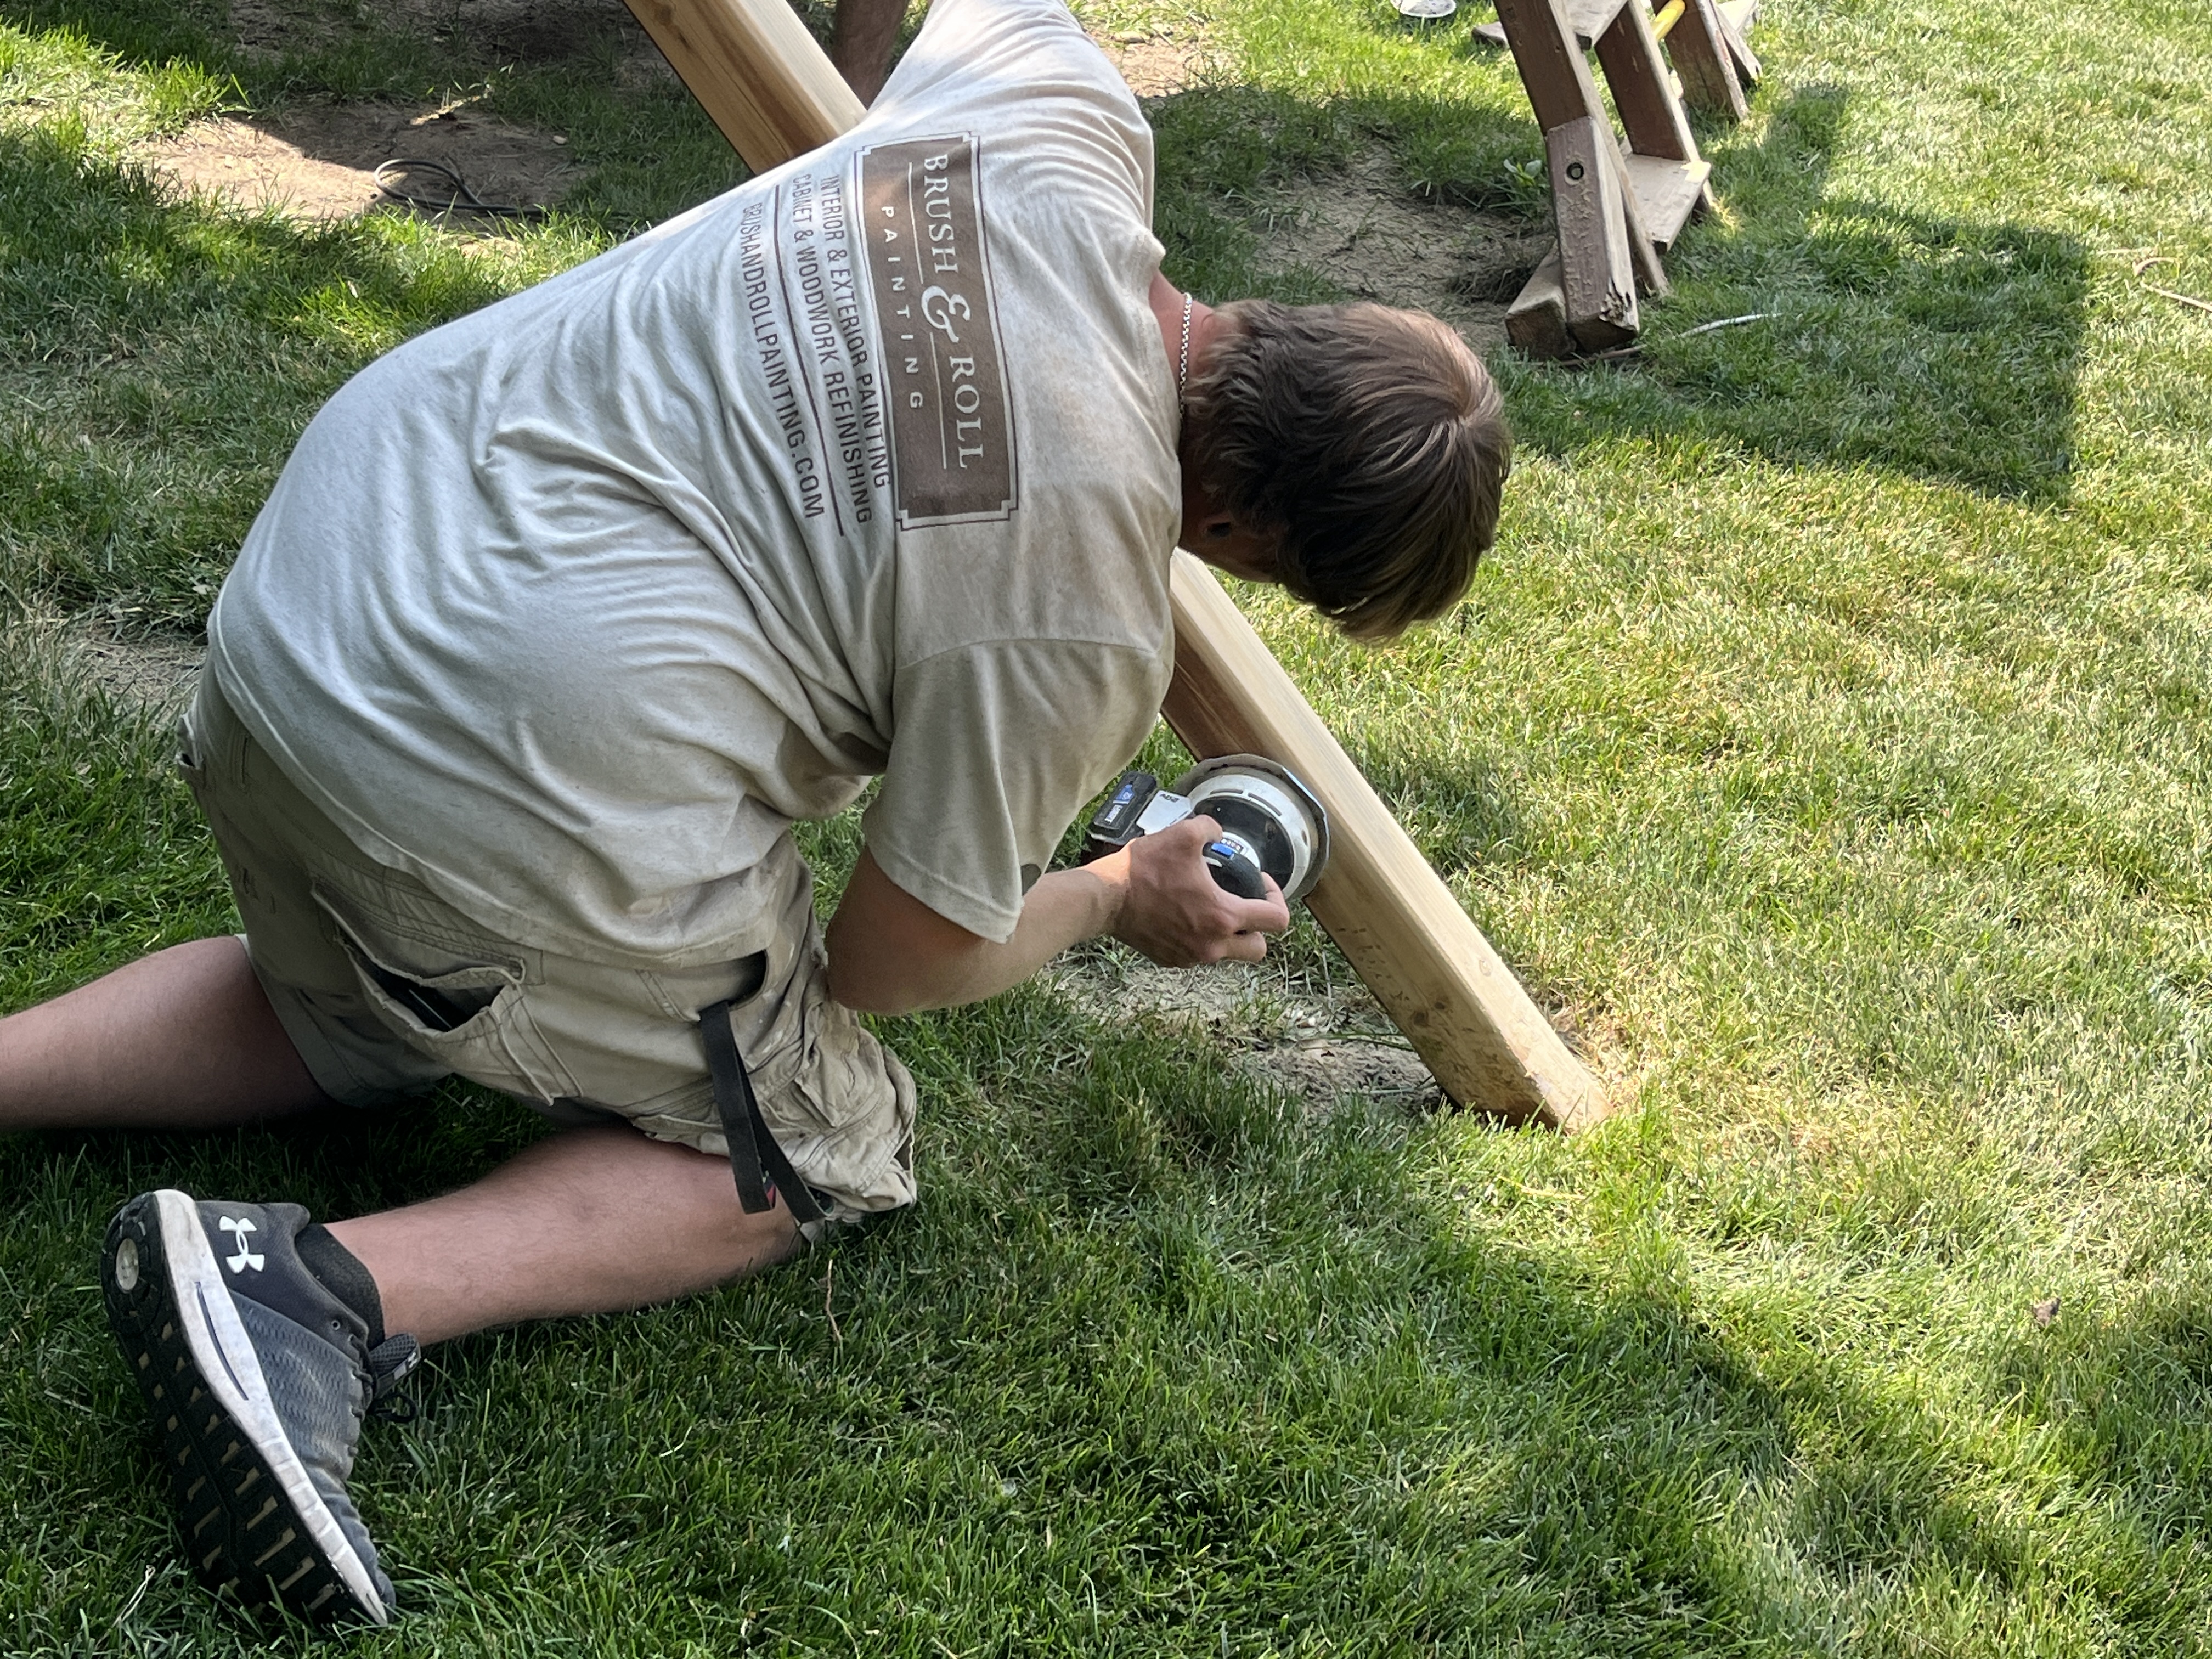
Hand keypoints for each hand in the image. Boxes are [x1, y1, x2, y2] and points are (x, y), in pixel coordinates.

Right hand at [1102, 816, 1290, 966]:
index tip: (1258, 882)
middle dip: (1258, 928)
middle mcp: (1213, 945)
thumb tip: (1217, 833)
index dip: (1276, 896)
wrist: (1106, 898)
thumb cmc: (1144, 869)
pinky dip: (1200, 939)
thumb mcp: (1184, 835)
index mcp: (1224, 916)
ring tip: (1210, 908)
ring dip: (1228, 934)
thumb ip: (1211, 829)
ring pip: (1228, 954)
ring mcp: (1192, 957)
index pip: (1277, 919)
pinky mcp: (1171, 961)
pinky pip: (1199, 955)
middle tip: (1243, 904)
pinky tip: (1184, 916)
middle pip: (1258, 949)